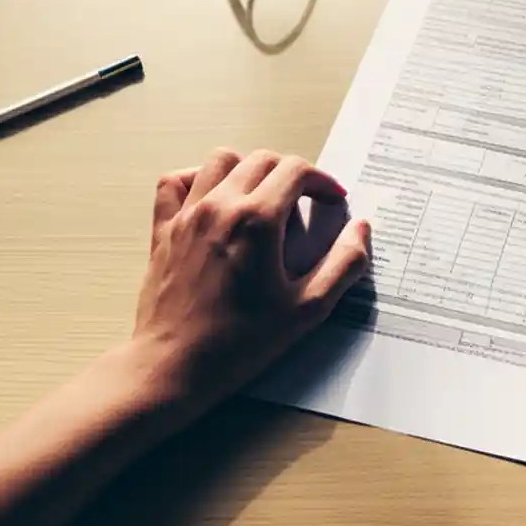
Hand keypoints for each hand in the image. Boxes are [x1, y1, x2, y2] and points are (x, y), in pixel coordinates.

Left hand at [133, 148, 370, 411]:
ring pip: (220, 160)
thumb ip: (343, 264)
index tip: (333, 201)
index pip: (296, 171)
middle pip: (261, 159)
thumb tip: (361, 230)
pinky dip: (197, 178)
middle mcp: (220, 206)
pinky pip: (175, 182)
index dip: (322, 181)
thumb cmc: (239, 343)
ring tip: (264, 195)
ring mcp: (188, 215)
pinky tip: (213, 197)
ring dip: (248, 167)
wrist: (174, 366)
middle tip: (306, 200)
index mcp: (257, 220)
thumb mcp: (308, 309)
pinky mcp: (164, 230)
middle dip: (292, 173)